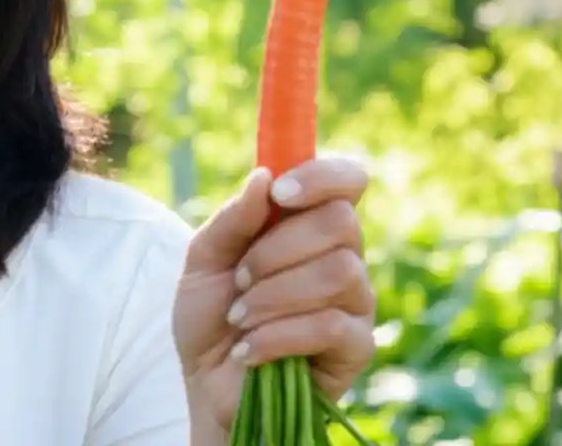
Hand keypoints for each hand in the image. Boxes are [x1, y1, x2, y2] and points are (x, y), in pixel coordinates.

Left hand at [173, 157, 376, 438]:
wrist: (208, 385)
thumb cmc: (211, 317)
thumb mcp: (204, 260)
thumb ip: (233, 219)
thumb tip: (263, 177)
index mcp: (309, 225)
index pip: (348, 179)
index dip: (321, 176)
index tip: (279, 193)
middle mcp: (343, 256)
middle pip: (340, 222)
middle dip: (276, 249)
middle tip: (241, 277)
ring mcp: (356, 302)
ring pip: (338, 271)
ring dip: (273, 294)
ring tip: (240, 318)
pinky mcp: (356, 347)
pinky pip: (330, 324)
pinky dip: (277, 335)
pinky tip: (249, 349)